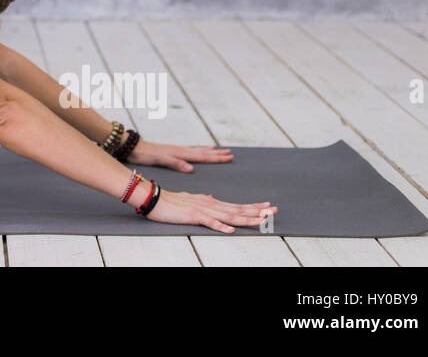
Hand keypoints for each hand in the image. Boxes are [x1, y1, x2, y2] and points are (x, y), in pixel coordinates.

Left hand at [128, 139, 233, 171]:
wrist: (133, 147)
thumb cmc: (146, 155)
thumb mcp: (161, 160)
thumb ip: (176, 163)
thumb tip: (191, 168)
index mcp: (181, 153)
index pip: (203, 156)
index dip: (217, 158)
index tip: (230, 157)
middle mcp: (181, 150)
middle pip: (204, 153)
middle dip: (217, 154)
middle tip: (231, 154)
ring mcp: (177, 150)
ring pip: (198, 151)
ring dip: (209, 152)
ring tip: (219, 151)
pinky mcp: (172, 152)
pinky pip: (190, 151)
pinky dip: (198, 151)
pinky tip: (197, 151)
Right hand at [140, 187, 277, 233]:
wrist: (153, 197)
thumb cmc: (170, 201)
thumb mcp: (190, 199)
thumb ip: (202, 200)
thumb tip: (211, 198)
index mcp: (210, 201)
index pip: (236, 205)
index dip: (253, 207)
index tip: (267, 206)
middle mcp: (210, 204)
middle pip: (237, 209)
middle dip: (257, 211)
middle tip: (274, 210)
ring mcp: (202, 209)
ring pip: (228, 216)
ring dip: (246, 219)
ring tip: (261, 220)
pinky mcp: (193, 215)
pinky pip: (209, 222)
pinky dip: (220, 226)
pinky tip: (230, 230)